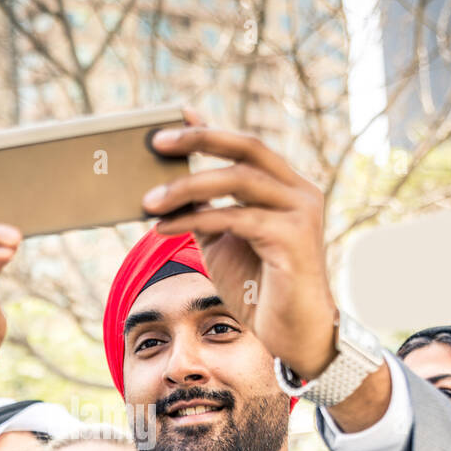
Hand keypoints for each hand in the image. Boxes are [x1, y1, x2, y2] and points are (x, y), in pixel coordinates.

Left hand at [142, 108, 339, 380]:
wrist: (293, 334)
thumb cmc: (260, 289)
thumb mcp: (223, 240)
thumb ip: (204, 209)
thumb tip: (167, 186)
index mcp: (287, 188)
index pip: (247, 146)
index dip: (211, 129)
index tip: (176, 116)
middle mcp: (300, 192)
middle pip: (248, 147)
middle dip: (200, 139)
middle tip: (157, 142)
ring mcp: (301, 212)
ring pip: (239, 180)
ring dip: (187, 186)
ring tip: (149, 200)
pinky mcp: (293, 238)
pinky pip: (235, 217)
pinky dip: (195, 218)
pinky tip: (164, 227)